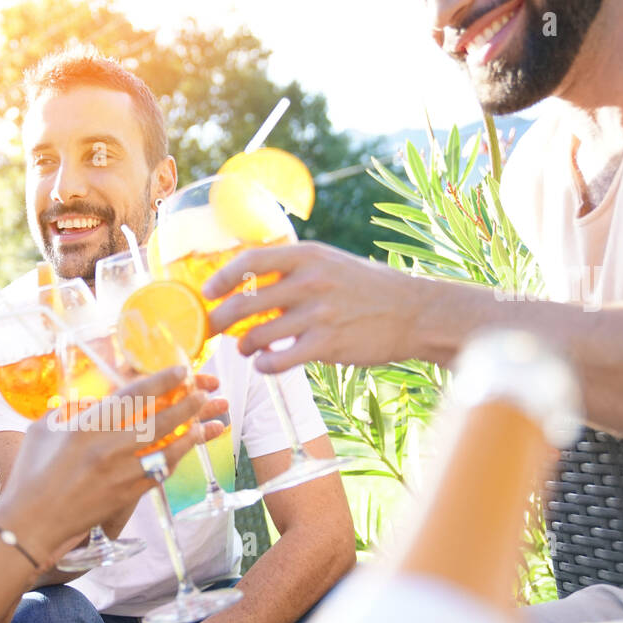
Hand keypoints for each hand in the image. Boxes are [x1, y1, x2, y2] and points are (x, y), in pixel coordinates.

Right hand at [0, 366, 226, 560]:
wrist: (30, 522)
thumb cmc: (30, 473)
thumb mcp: (43, 429)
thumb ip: (70, 411)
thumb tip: (92, 402)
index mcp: (86, 426)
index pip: (133, 396)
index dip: (162, 380)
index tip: (183, 371)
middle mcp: (107, 448)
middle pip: (159, 421)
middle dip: (187, 405)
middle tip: (205, 394)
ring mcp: (119, 474)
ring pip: (167, 450)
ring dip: (191, 435)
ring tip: (208, 422)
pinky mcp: (124, 496)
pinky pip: (159, 473)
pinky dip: (175, 459)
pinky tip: (186, 450)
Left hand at [201, 242, 424, 372]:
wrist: (414, 311)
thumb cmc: (366, 289)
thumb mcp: (330, 264)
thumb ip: (292, 271)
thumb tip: (247, 284)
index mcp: (308, 256)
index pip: (250, 262)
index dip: (221, 279)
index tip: (207, 293)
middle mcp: (311, 281)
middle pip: (243, 303)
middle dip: (219, 321)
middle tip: (213, 330)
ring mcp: (319, 314)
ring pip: (256, 335)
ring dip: (243, 346)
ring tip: (246, 348)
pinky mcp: (328, 344)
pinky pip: (278, 361)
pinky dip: (264, 365)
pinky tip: (265, 364)